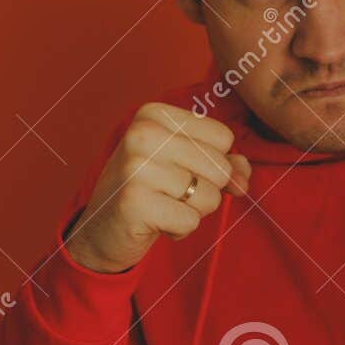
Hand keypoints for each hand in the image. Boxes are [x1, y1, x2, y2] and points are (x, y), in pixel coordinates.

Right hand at [64, 103, 250, 273]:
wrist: (101, 229)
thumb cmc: (149, 191)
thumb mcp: (184, 165)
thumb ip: (223, 163)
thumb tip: (243, 177)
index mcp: (154, 114)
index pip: (223, 137)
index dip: (214, 162)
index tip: (181, 170)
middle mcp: (143, 133)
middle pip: (220, 167)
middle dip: (205, 190)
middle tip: (170, 193)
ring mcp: (136, 167)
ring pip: (209, 196)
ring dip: (192, 211)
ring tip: (162, 206)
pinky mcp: (135, 202)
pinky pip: (191, 221)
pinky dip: (179, 229)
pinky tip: (154, 222)